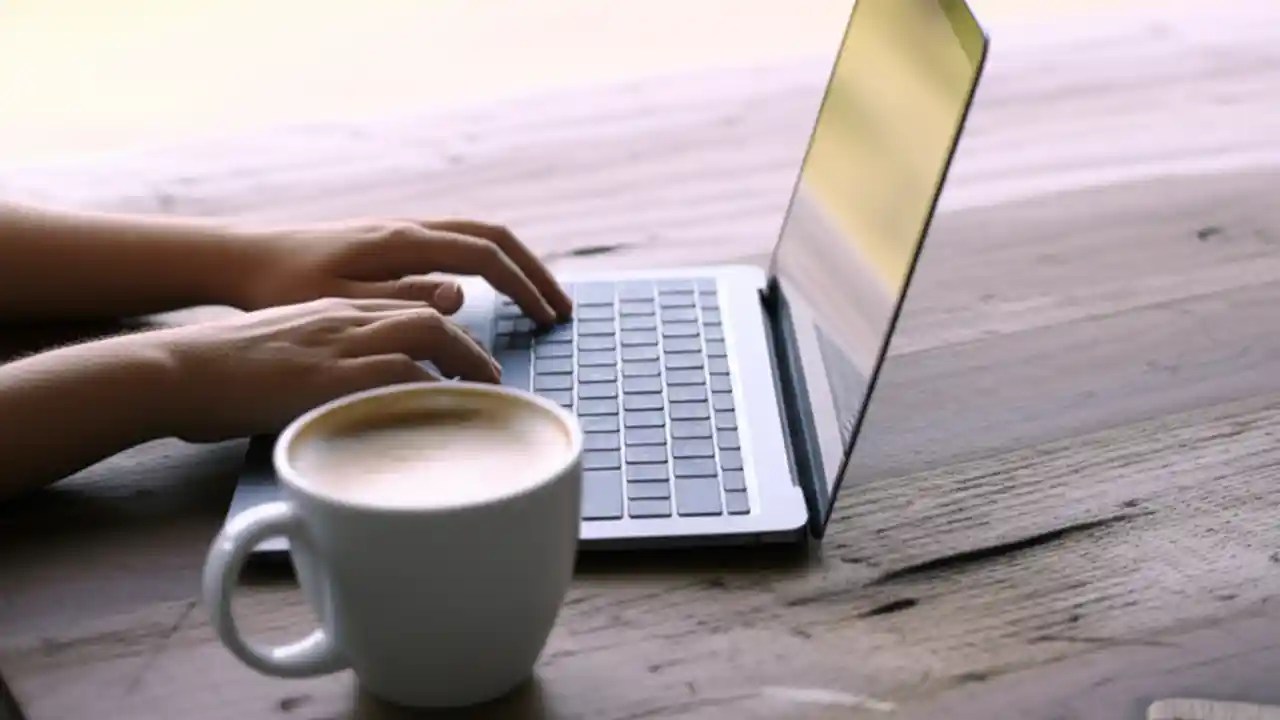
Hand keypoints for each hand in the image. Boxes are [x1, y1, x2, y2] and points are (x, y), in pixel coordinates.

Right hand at [153, 297, 498, 441]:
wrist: (173, 370)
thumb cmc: (221, 373)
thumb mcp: (286, 358)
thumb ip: (327, 367)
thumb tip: (362, 398)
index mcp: (333, 312)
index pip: (407, 308)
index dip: (449, 333)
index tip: (470, 361)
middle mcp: (343, 318)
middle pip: (430, 312)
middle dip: (472, 343)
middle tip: (495, 378)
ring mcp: (337, 342)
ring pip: (426, 331)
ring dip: (465, 360)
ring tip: (486, 391)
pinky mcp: (326, 374)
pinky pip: (398, 371)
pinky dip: (431, 387)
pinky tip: (448, 408)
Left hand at [228, 218, 572, 323]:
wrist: (241, 260)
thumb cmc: (283, 288)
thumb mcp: (340, 303)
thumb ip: (402, 299)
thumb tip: (462, 294)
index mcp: (402, 242)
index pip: (485, 256)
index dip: (524, 287)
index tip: (548, 319)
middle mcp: (407, 228)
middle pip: (492, 237)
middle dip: (533, 271)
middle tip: (559, 308)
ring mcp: (399, 233)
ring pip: (475, 237)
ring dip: (513, 266)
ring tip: (534, 301)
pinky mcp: (389, 244)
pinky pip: (454, 245)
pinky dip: (487, 265)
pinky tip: (486, 294)